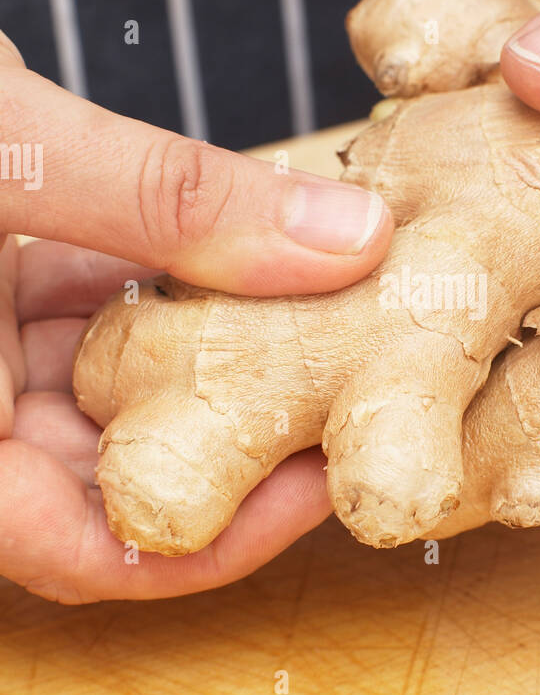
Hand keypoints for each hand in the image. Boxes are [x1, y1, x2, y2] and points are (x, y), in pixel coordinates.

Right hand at [0, 33, 392, 601]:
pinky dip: (170, 279)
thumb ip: (167, 201)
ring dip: (216, 349)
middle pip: (115, 468)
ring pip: (116, 383)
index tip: (317, 486)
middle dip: (234, 436)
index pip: (81, 549)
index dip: (209, 542)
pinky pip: (95, 305)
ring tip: (327, 314)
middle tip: (350, 392)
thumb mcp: (4, 146)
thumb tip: (349, 242)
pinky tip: (252, 243)